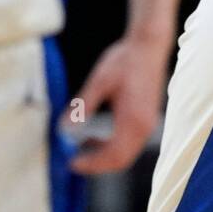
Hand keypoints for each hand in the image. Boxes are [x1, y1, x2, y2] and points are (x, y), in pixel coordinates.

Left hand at [70, 35, 168, 173]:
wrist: (149, 47)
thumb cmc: (125, 61)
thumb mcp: (99, 82)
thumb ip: (83, 106)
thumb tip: (63, 128)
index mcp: (132, 120)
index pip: (113, 156)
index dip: (92, 164)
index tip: (71, 163)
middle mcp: (144, 126)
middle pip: (121, 160)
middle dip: (97, 165)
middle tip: (73, 161)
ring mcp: (147, 123)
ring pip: (126, 153)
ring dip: (104, 155)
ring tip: (80, 147)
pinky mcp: (146, 119)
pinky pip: (130, 143)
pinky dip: (112, 146)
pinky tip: (94, 137)